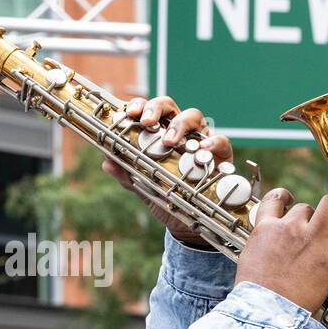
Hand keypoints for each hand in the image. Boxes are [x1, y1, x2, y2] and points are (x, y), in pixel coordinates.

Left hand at [106, 95, 231, 247]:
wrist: (188, 223)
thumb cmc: (166, 196)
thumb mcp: (144, 187)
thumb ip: (126, 174)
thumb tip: (106, 163)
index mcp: (158, 134)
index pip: (148, 111)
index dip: (139, 106)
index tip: (129, 113)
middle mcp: (179, 132)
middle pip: (169, 106)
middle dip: (156, 108)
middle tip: (146, 123)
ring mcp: (200, 140)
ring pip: (193, 116)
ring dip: (180, 125)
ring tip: (169, 141)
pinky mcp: (220, 155)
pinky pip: (220, 141)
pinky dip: (213, 141)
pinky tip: (203, 148)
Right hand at [236, 189, 327, 313]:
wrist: (266, 309)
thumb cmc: (254, 293)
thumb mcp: (248, 261)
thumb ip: (260, 249)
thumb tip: (264, 253)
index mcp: (266, 229)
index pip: (275, 200)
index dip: (284, 197)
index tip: (289, 201)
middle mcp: (290, 227)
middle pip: (305, 207)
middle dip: (313, 215)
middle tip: (319, 224)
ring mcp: (313, 238)